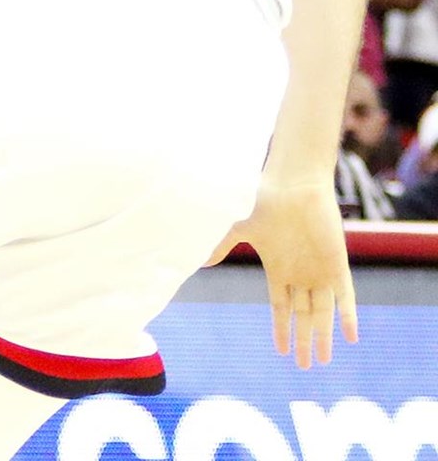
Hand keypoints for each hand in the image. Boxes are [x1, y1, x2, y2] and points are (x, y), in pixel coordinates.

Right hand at [209, 179, 358, 368]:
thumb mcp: (236, 227)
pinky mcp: (336, 264)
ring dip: (323, 336)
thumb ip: (220, 246)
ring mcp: (319, 270)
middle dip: (303, 341)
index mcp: (277, 269)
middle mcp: (300, 274)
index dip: (281, 329)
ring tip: (321, 360)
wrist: (293, 183)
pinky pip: (346, 296)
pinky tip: (351, 336)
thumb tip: (198, 262)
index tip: (281, 351)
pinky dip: (348, 316)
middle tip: (304, 367)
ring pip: (323, 312)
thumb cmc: (261, 200)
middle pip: (303, 316)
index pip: (280, 307)